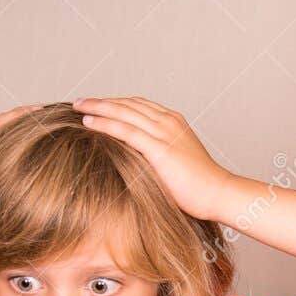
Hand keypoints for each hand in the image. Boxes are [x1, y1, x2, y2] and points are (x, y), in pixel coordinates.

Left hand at [73, 97, 236, 220]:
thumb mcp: (175, 163)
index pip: (137, 105)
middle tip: (79, 101)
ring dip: (97, 107)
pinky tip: (87, 123)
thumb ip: (155, 155)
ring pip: (123, 112)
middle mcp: (168, 121)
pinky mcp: (160, 147)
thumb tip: (133, 161)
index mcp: (173, 121)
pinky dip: (105, 123)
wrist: (218, 194)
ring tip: (77, 107)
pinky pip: (125, 130)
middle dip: (101, 101)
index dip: (115, 103)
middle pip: (127, 104)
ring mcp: (164, 132)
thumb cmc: (198, 187)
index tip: (95, 105)